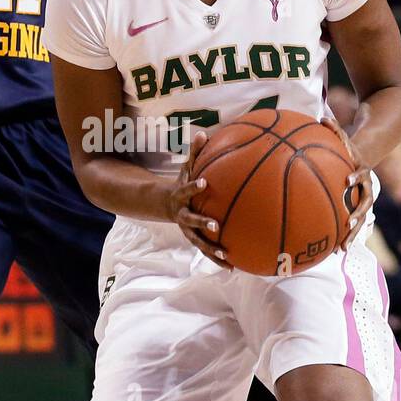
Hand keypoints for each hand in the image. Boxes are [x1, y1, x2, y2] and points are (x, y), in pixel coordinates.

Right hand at [164, 130, 230, 268]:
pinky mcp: (196, 240)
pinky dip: (219, 260)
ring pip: (199, 242)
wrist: (167, 205)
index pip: (187, 190)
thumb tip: (203, 133)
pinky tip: (234, 267)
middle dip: (202, 223)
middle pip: (191, 220)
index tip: (204, 182)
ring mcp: (188, 230)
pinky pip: (207, 252)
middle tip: (215, 225)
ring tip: (227, 255)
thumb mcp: (186, 167)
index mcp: (181, 196)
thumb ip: (195, 153)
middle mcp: (183, 216)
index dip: (194, 187)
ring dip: (212, 250)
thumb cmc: (182, 183)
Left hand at [319, 117, 372, 245]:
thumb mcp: (344, 138)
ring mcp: (363, 200)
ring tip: (342, 248)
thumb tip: (321, 118)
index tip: (347, 181)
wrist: (368, 157)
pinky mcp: (357, 209)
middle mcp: (365, 188)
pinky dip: (344, 236)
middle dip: (357, 214)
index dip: (355, 177)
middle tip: (348, 223)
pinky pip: (352, 224)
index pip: (360, 174)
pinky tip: (333, 250)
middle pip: (365, 203)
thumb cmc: (349, 148)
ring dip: (352, 233)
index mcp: (361, 172)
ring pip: (360, 220)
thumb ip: (334, 130)